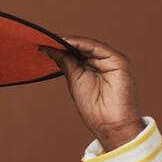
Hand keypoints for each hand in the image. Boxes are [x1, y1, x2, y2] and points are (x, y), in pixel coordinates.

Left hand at [38, 35, 143, 150]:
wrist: (108, 124)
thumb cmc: (93, 108)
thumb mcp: (74, 79)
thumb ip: (65, 62)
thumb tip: (49, 48)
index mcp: (94, 67)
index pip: (76, 52)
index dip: (61, 46)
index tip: (43, 42)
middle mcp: (104, 61)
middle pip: (82, 46)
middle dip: (63, 42)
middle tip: (44, 37)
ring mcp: (112, 60)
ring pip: (88, 45)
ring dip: (70, 41)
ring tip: (52, 39)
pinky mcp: (119, 61)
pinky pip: (97, 48)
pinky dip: (81, 43)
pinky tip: (66, 42)